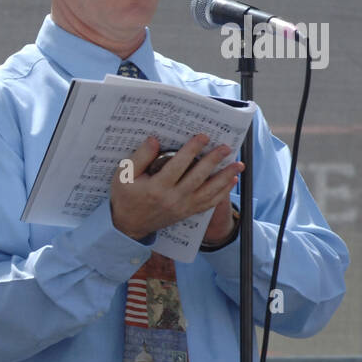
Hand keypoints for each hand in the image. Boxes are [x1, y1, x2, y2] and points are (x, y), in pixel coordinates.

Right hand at [109, 134, 242, 241]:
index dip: (192, 149)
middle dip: (214, 161)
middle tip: (226, 147)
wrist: (128, 225)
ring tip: (238, 164)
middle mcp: (172, 198)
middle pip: (198, 177)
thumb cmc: (125, 197)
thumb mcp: (123, 175)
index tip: (203, 136)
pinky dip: (222, 192)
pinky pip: (209, 203)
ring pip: (209, 192)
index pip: (178, 165)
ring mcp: (182, 207)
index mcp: (156, 188)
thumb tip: (154, 140)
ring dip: (225, 177)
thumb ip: (140, 157)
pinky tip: (231, 181)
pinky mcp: (187, 212)